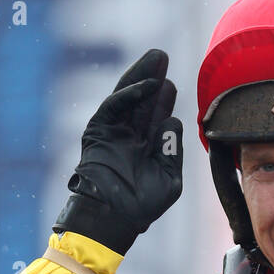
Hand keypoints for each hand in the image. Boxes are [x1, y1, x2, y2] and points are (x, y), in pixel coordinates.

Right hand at [53, 50, 182, 255]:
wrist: (115, 217)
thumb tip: (172, 120)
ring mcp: (114, 132)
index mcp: (146, 146)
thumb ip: (174, 150)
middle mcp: (130, 136)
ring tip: (156, 59)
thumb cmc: (142, 206)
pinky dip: (130, 95)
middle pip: (142, 100)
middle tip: (162, 56)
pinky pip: (114, 107)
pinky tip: (146, 85)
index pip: (156, 115)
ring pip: (127, 97)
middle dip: (152, 77)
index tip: (173, 83)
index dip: (164, 98)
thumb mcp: (169, 179)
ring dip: (141, 76)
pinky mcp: (99, 131)